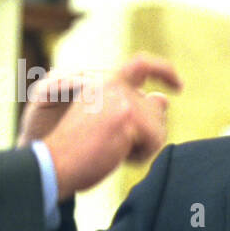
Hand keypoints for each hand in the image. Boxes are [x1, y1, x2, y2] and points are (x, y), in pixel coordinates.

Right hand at [36, 54, 181, 200]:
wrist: (50, 166)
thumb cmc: (73, 153)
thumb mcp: (103, 124)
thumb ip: (131, 108)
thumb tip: (164, 99)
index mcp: (102, 84)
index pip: (142, 64)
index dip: (164, 72)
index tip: (178, 86)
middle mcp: (111, 85)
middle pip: (156, 107)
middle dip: (149, 134)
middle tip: (125, 151)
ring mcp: (119, 98)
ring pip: (158, 124)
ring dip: (144, 146)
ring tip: (116, 153)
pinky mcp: (125, 115)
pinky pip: (155, 138)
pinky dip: (141, 154)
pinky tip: (118, 156)